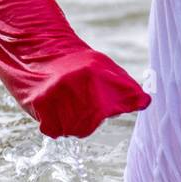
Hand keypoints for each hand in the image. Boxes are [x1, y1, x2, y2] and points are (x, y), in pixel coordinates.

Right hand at [32, 49, 151, 138]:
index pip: (128, 97)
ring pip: (77, 128)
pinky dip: (57, 124)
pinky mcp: (40, 104)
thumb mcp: (103, 66)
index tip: (141, 102)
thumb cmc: (75, 63)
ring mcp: (57, 94)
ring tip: (68, 102)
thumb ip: (124, 85)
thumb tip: (145, 103)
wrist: (35, 51)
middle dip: (94, 117)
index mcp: (97, 72)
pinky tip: (55, 107)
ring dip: (74, 122)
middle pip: (97, 120)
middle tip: (86, 103)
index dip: (134, 102)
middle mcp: (78, 83)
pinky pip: (56, 130)